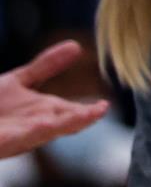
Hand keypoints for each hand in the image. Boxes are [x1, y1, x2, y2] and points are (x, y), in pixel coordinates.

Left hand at [0, 40, 109, 160]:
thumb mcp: (18, 81)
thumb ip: (46, 66)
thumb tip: (76, 45)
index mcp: (45, 112)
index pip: (73, 113)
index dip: (89, 111)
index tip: (104, 105)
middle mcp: (37, 125)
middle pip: (65, 124)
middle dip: (82, 119)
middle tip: (101, 109)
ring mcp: (21, 135)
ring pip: (47, 132)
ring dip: (63, 126)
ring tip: (85, 116)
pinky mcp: (5, 141)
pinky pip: (22, 138)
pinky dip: (35, 132)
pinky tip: (45, 123)